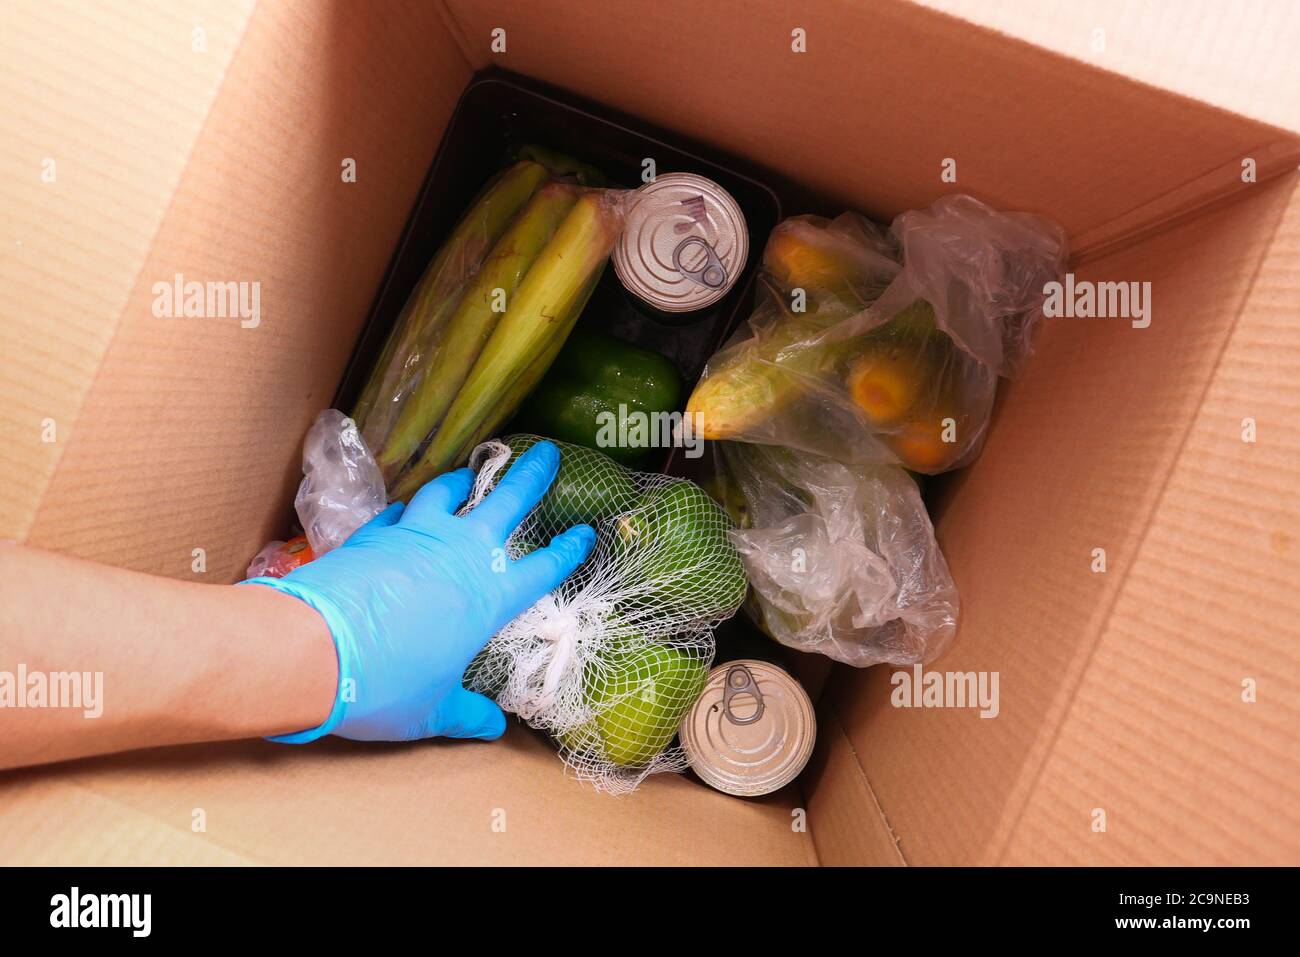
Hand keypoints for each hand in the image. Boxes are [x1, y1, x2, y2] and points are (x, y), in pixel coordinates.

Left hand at [246, 440, 593, 742]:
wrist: (316, 648)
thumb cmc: (387, 685)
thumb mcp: (432, 711)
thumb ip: (466, 714)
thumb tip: (492, 728)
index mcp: (490, 598)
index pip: (543, 569)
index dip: (568, 551)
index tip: (584, 532)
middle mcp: (461, 555)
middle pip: (506, 504)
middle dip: (530, 477)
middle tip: (546, 453)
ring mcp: (416, 535)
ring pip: (447, 493)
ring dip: (461, 481)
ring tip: (466, 473)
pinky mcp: (374, 532)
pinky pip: (399, 513)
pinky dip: (408, 509)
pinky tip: (405, 511)